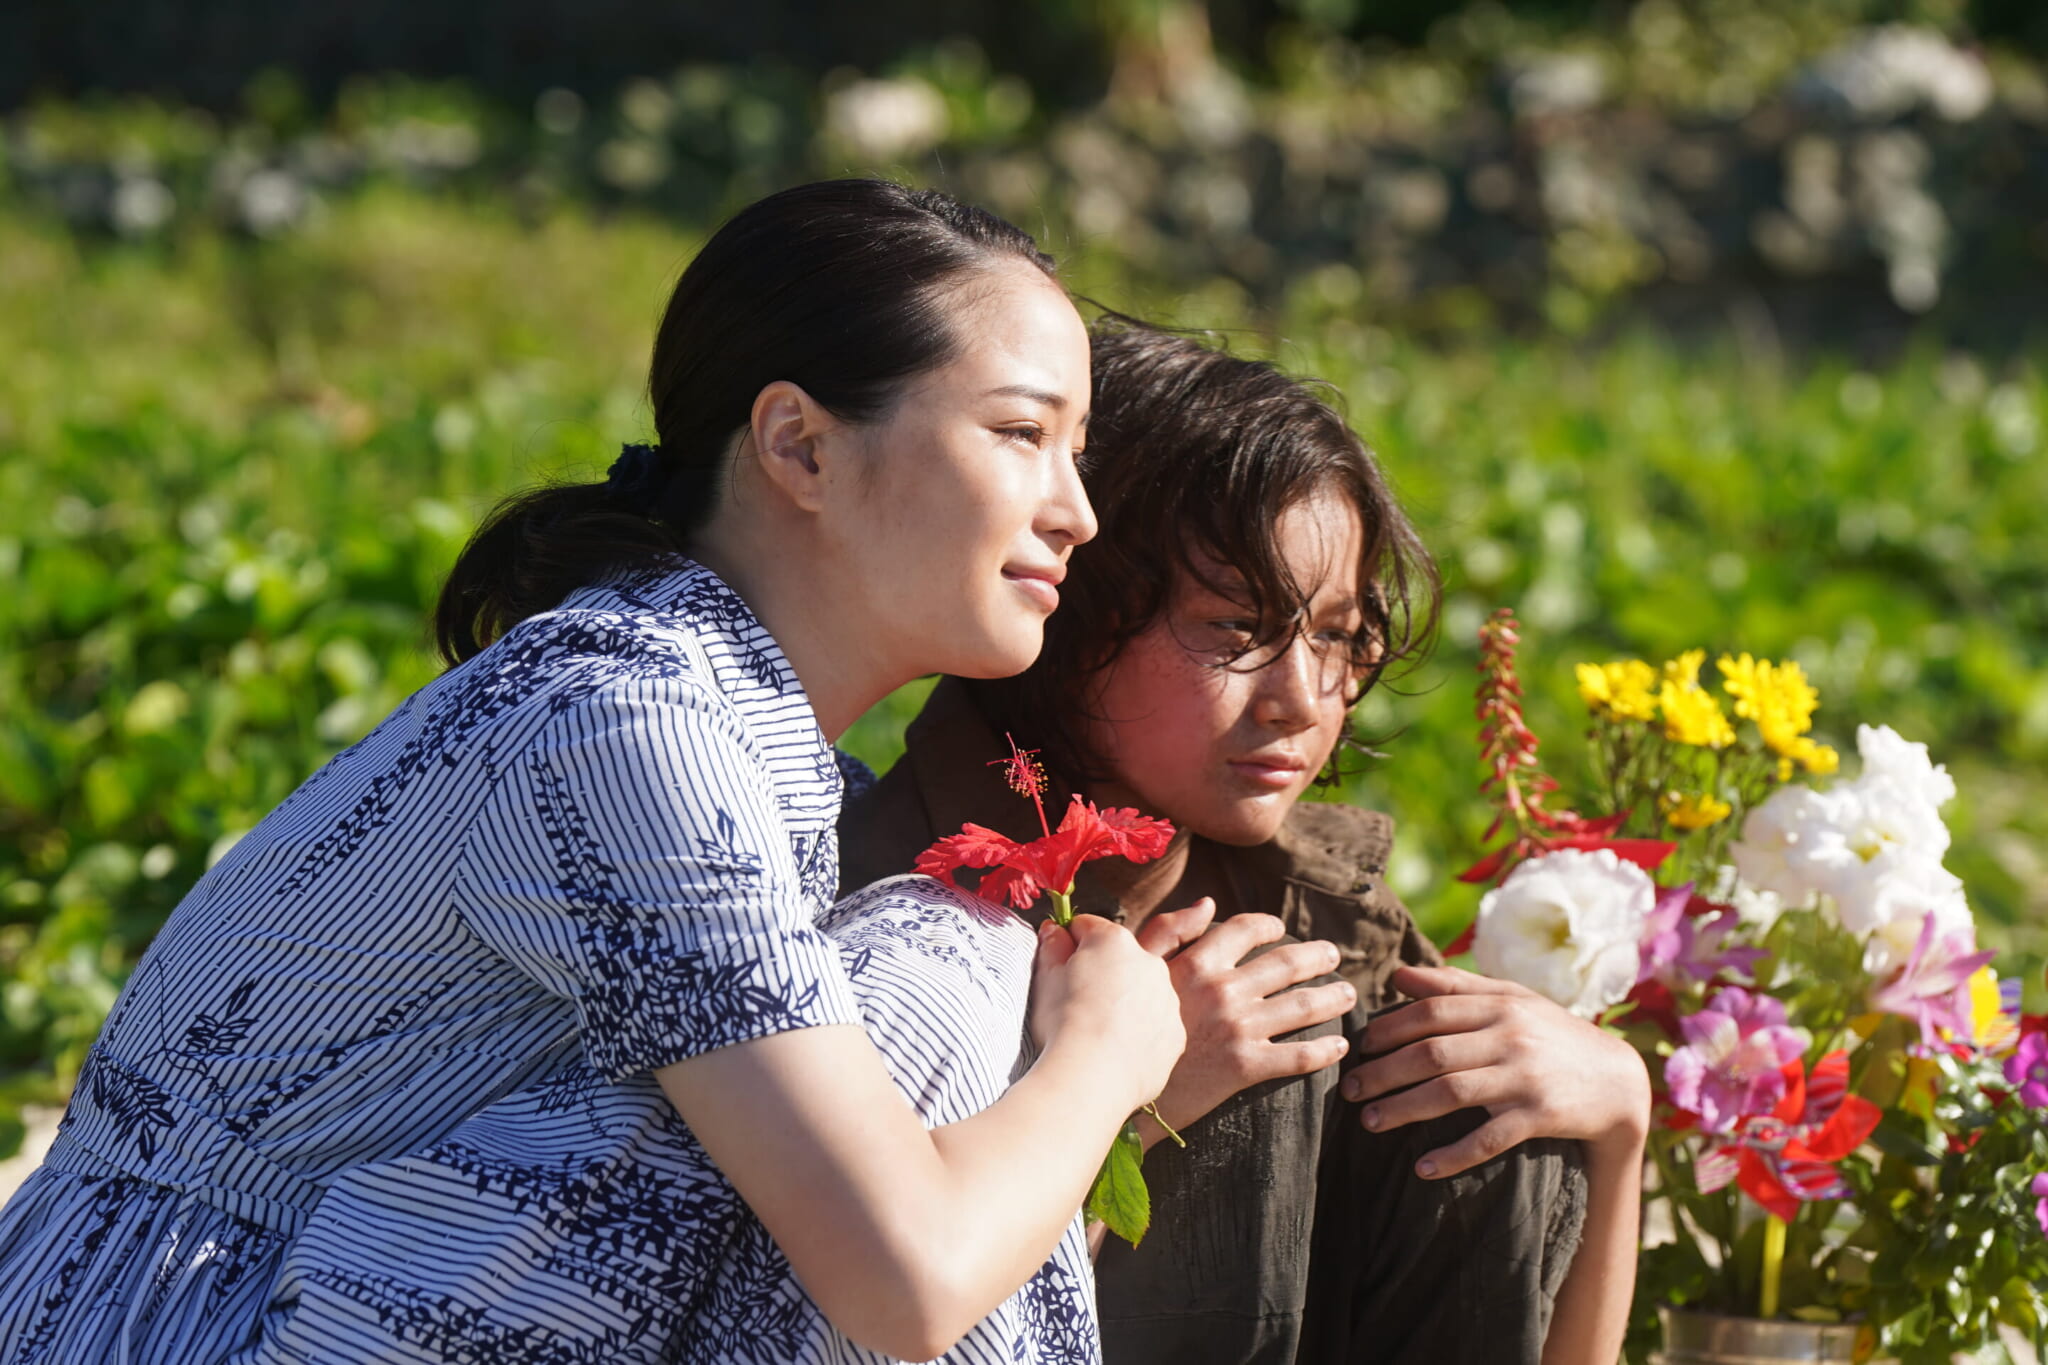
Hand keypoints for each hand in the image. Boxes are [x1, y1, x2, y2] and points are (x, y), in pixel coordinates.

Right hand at [1030, 914, 1185, 1109]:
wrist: (1092, 1076)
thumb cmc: (1063, 1024)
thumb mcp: (1046, 978)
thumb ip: (1052, 946)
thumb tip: (1055, 931)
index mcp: (1114, 941)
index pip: (1088, 927)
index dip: (1069, 944)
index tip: (1060, 965)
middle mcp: (1150, 963)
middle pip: (1121, 959)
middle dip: (1103, 972)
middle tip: (1078, 1002)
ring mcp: (1168, 1000)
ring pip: (1143, 993)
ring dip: (1126, 1003)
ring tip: (1098, 1032)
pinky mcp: (1175, 1034)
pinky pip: (1156, 1027)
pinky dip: (1141, 1034)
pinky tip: (1117, 1051)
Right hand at [1132, 901, 1355, 1136]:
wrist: (1112, 1082)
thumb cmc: (1118, 1024)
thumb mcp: (1134, 967)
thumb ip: (1167, 930)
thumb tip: (1206, 902)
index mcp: (1197, 962)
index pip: (1244, 930)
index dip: (1268, 926)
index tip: (1281, 929)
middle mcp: (1224, 989)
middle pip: (1286, 964)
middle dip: (1317, 957)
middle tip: (1333, 956)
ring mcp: (1238, 1027)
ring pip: (1303, 1006)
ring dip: (1332, 998)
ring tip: (1348, 995)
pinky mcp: (1246, 1066)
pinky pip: (1298, 1056)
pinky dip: (1325, 1050)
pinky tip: (1339, 1047)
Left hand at [1339, 964, 1649, 1179]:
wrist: (1618, 1081)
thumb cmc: (1552, 1035)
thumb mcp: (1512, 1000)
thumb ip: (1454, 987)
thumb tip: (1397, 974)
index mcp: (1500, 1005)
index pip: (1430, 1011)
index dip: (1388, 1028)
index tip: (1359, 1047)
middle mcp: (1510, 1036)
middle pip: (1431, 1053)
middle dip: (1383, 1072)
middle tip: (1350, 1091)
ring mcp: (1525, 1077)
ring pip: (1451, 1093)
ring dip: (1404, 1109)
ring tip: (1369, 1123)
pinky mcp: (1540, 1116)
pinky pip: (1490, 1138)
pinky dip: (1454, 1154)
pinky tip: (1423, 1167)